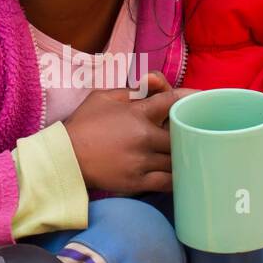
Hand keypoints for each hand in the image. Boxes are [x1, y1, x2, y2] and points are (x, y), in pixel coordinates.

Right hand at [64, 71, 193, 193]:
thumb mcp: (103, 96)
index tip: (196, 104)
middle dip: (187, 134)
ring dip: (183, 157)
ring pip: (177, 159)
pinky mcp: (137, 181)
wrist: (65, 157)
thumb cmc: (83, 124)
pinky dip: (177, 178)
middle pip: (181, 135)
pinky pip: (168, 181)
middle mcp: (144, 136)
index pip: (174, 102)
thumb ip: (132, 89)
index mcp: (138, 112)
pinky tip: (180, 175)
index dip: (188, 100)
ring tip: (190, 155)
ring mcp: (142, 161)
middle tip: (195, 135)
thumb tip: (153, 81)